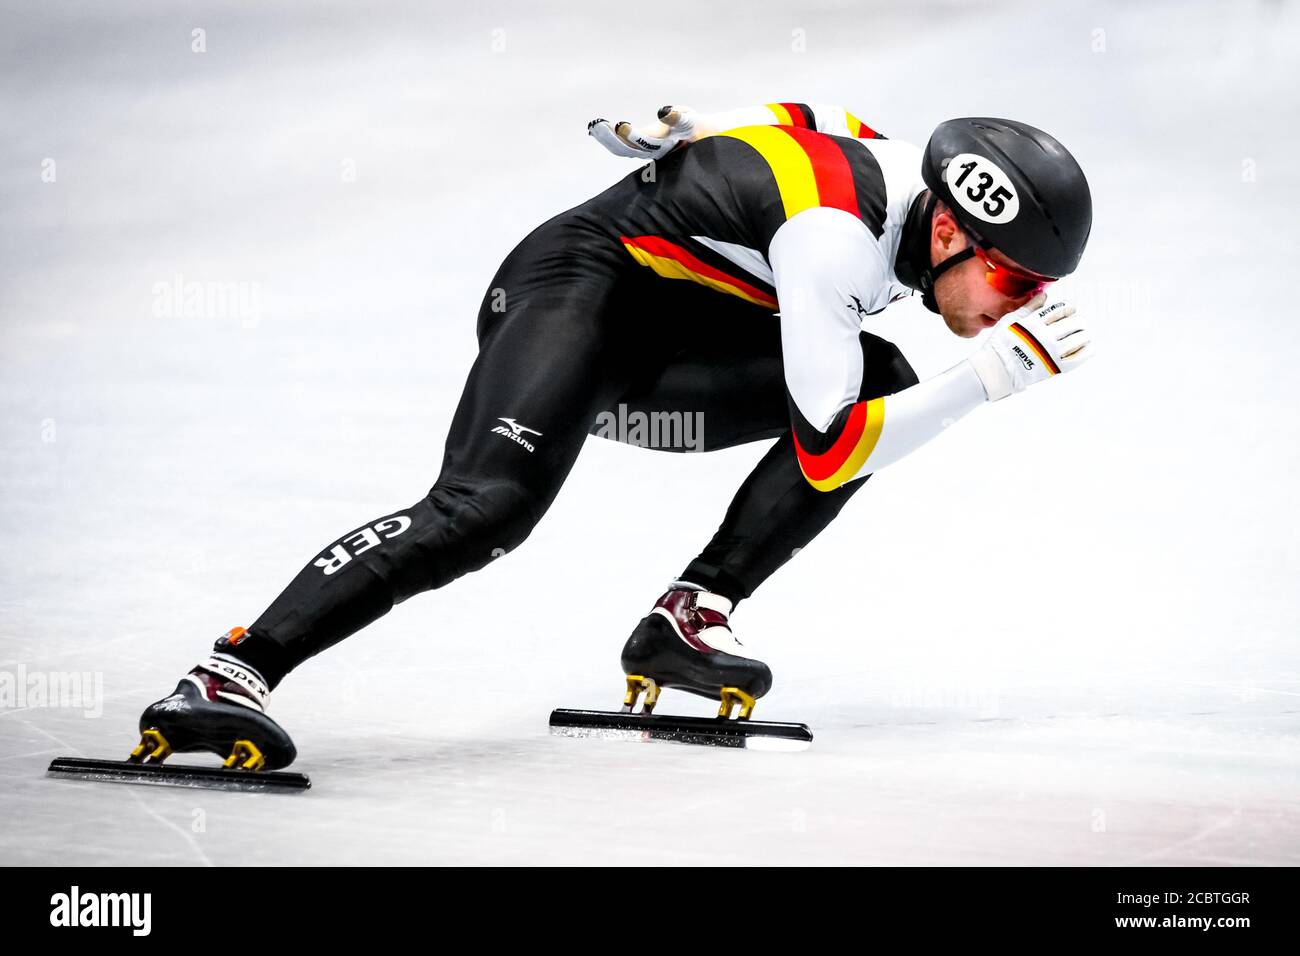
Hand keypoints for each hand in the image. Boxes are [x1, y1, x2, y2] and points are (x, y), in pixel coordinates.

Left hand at [587, 105, 714, 158]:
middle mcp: (653, 150)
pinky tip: (602, 130)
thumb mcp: (691, 120)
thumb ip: (678, 117)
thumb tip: (663, 112)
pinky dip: (614, 136)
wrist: (703, 137)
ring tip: (594, 127)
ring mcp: (648, 150)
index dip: (631, 135)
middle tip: (595, 126)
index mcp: (663, 145)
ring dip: (609, 138)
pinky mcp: (645, 146)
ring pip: (624, 148)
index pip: (644, 142)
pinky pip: (626, 144)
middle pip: (628, 148)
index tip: (619, 126)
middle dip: (612, 138)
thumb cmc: (697, 127)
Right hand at [970, 293, 1092, 401]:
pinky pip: (1079, 357)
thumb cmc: (1001, 344)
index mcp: (1035, 323)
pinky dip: (1087, 350)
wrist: (997, 370)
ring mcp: (1052, 352)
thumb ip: (1028, 307)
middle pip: (1074, 322)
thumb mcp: (1010, 320)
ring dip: (1084, 333)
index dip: (1070, 307)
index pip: (1061, 310)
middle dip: (1078, 320)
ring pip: (1080, 338)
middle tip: (1078, 322)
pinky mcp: (1055, 367)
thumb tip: (1043, 295)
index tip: (1071, 309)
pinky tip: (1088, 346)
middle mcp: (1045, 336)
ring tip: (1083, 333)